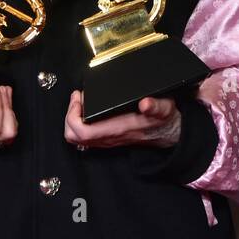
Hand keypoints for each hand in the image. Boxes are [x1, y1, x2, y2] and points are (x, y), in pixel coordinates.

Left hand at [63, 90, 181, 148]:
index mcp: (118, 130)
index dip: (73, 116)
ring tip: (80, 102)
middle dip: (69, 115)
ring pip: (76, 137)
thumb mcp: (164, 109)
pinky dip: (79, 122)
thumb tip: (145, 103)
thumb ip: (156, 106)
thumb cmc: (164, 120)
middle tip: (77, 98)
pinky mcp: (107, 138)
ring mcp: (106, 140)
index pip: (83, 132)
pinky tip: (87, 108)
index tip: (78, 98)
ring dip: (73, 119)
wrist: (169, 134)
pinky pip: (84, 136)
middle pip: (73, 136)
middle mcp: (109, 138)